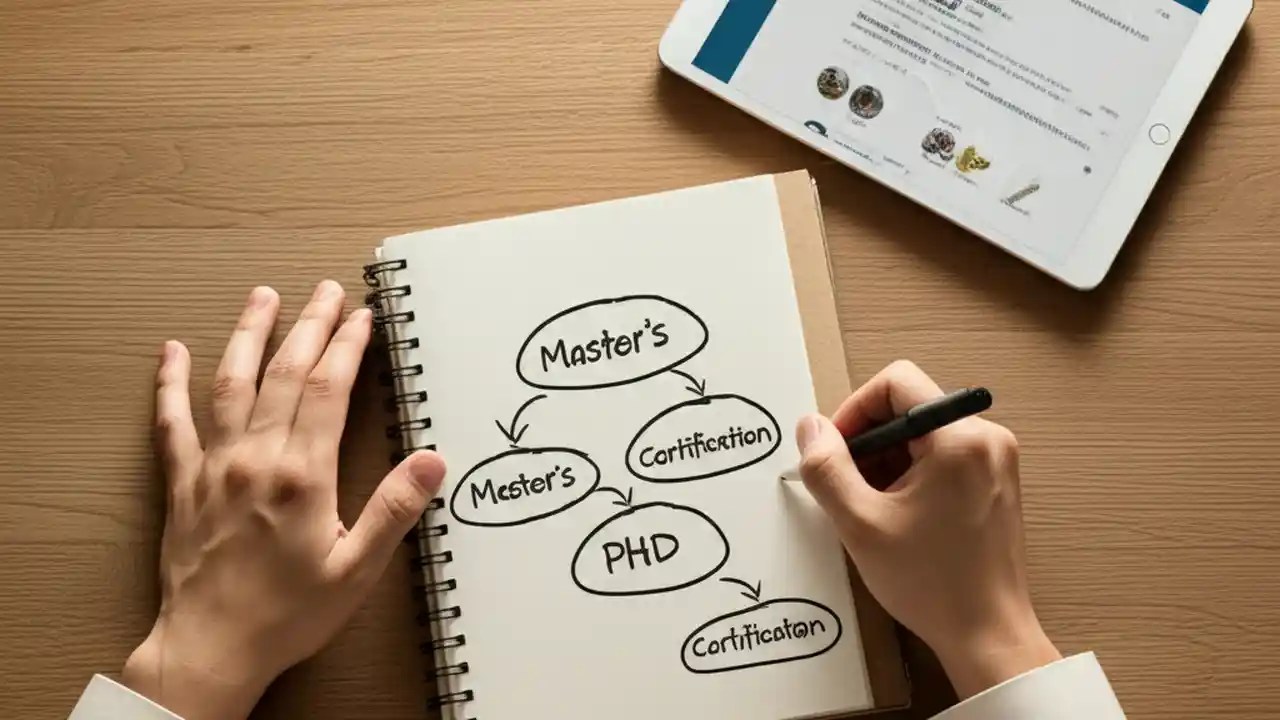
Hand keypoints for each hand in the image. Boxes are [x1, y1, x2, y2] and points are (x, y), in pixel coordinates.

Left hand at [123, 281, 446, 719]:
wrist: (210, 649)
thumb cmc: (287, 615)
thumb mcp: (356, 569)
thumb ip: (394, 510)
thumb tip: (431, 460)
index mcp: (302, 475)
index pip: (327, 390)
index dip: (346, 346)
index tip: (362, 316)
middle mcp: (256, 458)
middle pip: (284, 373)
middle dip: (308, 325)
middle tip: (325, 290)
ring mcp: (214, 466)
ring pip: (230, 384)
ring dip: (249, 335)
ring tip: (262, 297)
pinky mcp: (183, 484)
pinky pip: (171, 423)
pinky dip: (169, 384)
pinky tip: (170, 353)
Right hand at [795, 361, 1058, 697]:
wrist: (988, 635)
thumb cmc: (934, 584)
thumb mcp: (860, 524)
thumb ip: (827, 468)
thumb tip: (810, 428)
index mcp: (961, 438)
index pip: (896, 382)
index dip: (854, 409)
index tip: (835, 450)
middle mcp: (987, 438)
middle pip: (910, 406)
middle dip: (869, 441)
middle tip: (849, 487)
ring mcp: (996, 460)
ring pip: (924, 432)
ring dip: (889, 460)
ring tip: (873, 508)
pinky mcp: (996, 481)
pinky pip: (943, 455)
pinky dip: (912, 474)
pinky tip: (898, 514)